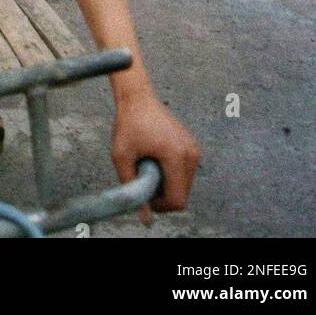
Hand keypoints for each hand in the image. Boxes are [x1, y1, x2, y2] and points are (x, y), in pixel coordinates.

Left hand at [112, 93, 199, 222]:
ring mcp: (194, 149)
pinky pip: (184, 173)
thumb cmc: (128, 123)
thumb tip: (145, 218)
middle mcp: (191, 154)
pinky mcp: (192, 146)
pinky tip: (155, 158)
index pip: (177, 200)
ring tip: (148, 164)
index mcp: (176, 156)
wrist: (138, 97)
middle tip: (142, 174)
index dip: (159, 205)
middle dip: (162, 194)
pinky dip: (170, 173)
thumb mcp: (121, 156)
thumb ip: (131, 187)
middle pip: (182, 195)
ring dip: (166, 184)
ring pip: (184, 185)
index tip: (143, 192)